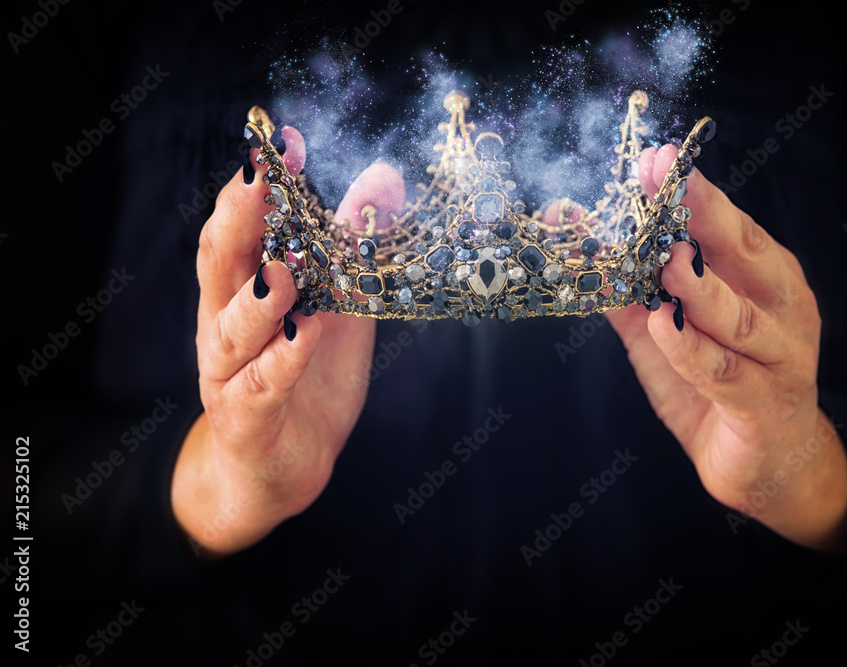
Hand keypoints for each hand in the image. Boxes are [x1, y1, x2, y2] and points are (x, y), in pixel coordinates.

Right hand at [172, 129, 402, 555]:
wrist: (281, 463)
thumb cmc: (302, 376)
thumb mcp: (335, 305)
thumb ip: (349, 248)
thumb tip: (384, 181)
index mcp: (241, 291)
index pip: (242, 230)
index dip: (259, 189)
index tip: (285, 146)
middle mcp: (225, 326)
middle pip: (219, 268)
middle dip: (238, 222)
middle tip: (259, 182)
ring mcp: (230, 374)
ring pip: (233, 331)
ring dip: (257, 298)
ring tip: (283, 270)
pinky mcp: (247, 418)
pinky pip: (261, 388)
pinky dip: (281, 362)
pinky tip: (302, 336)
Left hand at [604, 144, 846, 552]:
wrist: (771, 463)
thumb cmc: (722, 385)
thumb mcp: (667, 331)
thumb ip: (631, 290)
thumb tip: (576, 247)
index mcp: (762, 279)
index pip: (729, 226)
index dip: (694, 192)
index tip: (656, 159)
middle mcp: (781, 308)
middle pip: (745, 254)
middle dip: (704, 215)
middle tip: (665, 183)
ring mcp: (779, 356)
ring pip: (738, 316)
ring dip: (699, 286)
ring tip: (666, 260)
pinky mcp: (764, 404)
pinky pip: (725, 374)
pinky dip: (692, 351)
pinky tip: (664, 327)